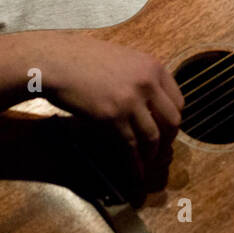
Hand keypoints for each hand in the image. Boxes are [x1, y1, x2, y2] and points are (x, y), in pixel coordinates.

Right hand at [37, 33, 182, 191]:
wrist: (55, 61)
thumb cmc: (82, 58)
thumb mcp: (121, 59)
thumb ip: (139, 77)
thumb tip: (148, 103)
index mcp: (152, 66)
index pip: (178, 100)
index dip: (174, 120)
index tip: (167, 131)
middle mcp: (147, 83)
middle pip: (172, 121)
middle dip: (168, 140)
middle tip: (160, 150)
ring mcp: (130, 100)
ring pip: (153, 137)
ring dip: (152, 155)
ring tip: (147, 164)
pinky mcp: (112, 117)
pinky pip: (130, 146)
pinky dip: (135, 164)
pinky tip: (135, 174)